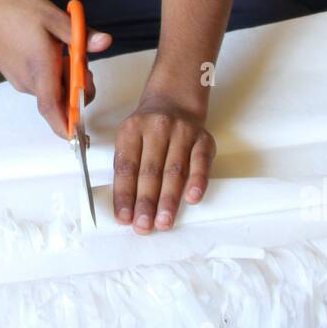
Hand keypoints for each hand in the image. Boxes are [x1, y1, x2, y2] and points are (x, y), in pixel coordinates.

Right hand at [0, 0, 110, 135]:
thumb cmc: (16, 13)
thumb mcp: (53, 17)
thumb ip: (80, 35)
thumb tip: (105, 42)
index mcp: (40, 68)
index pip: (52, 107)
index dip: (66, 125)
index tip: (79, 136)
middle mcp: (29, 81)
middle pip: (59, 101)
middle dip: (77, 92)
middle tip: (84, 67)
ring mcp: (21, 82)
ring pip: (51, 92)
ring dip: (65, 81)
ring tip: (64, 53)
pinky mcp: (17, 78)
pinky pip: (41, 85)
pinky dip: (53, 77)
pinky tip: (51, 55)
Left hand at [112, 92, 215, 233]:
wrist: (174, 100)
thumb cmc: (148, 130)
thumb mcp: (129, 138)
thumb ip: (126, 168)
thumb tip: (125, 208)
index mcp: (132, 130)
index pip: (126, 166)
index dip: (124, 194)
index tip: (123, 218)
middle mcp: (157, 128)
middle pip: (150, 171)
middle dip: (146, 202)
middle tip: (143, 227)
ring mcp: (182, 132)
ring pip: (174, 170)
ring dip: (169, 199)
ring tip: (164, 222)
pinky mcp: (203, 139)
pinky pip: (201, 162)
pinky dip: (197, 181)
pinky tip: (192, 199)